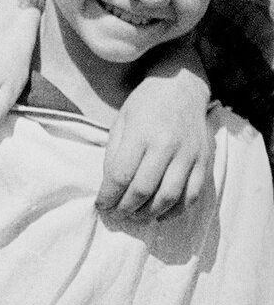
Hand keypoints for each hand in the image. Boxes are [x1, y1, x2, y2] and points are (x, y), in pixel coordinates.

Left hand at [96, 60, 211, 219]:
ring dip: (149, 213)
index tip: (100, 205)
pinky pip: (192, 195)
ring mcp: (189, 155)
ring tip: (135, 217)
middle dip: (126, 208)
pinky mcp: (204, 162)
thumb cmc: (145, 104)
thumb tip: (109, 186)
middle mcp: (167, 146)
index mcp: (141, 134)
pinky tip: (160, 215)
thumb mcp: (121, 121)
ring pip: (169, 197)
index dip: (108, 195)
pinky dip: (176, 211)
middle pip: (144, 190)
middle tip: (116, 215)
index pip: (121, 175)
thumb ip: (115, 153)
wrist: (180, 87)